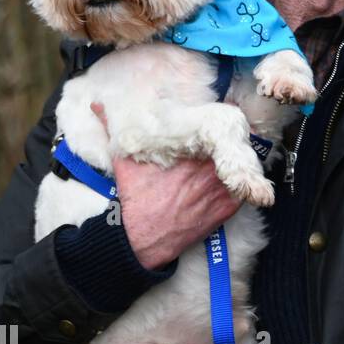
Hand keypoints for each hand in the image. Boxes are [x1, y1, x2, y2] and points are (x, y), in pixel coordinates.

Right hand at [91, 101, 241, 270]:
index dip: (222, 121)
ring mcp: (222, 189)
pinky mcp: (229, 208)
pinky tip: (238, 178)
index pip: (218, 127)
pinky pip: (247, 189)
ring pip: (243, 165)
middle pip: (235, 144)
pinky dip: (244, 183)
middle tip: (231, 134)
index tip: (221, 117)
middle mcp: (210, 168)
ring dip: (241, 160)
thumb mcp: (125, 160)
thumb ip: (114, 128)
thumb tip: (97, 105)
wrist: (144, 239)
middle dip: (233, 138)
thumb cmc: (137, 198)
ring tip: (237, 154)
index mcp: (190, 152)